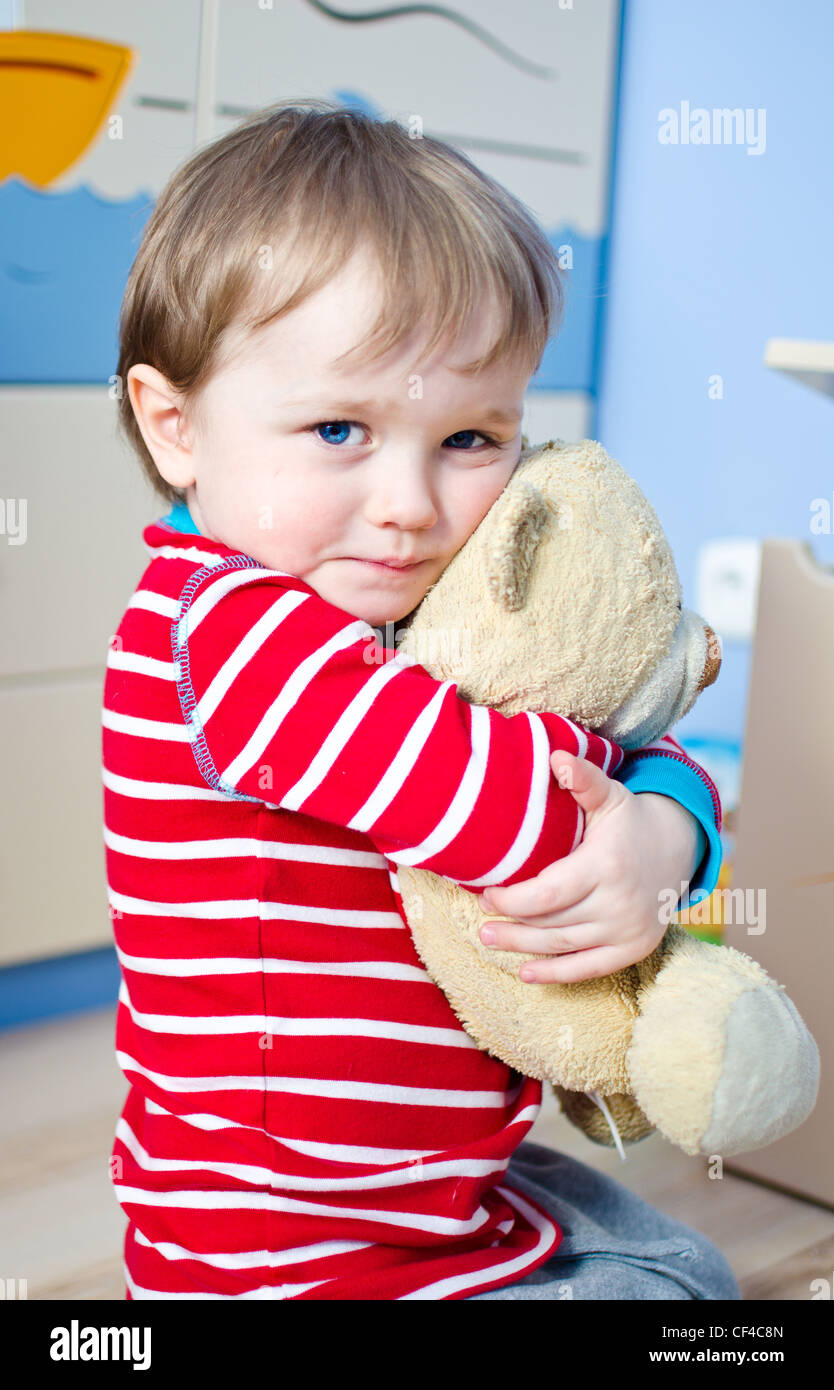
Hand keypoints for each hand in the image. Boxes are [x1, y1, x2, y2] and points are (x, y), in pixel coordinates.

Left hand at [475, 749, 700, 984]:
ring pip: (565, 947)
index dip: (512, 900)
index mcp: (606, 865)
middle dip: (511, 926)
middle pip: (552, 924)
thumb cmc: (631, 820)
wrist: (679, 849)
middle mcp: (619, 903)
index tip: (486, 895)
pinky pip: (589, 969)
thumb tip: (555, 756)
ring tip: (490, 942)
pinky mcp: (634, 949)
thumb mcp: (610, 794)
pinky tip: (526, 973)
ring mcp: (628, 930)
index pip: (547, 894)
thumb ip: (583, 779)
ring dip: (524, 948)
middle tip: (480, 925)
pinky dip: (556, 974)